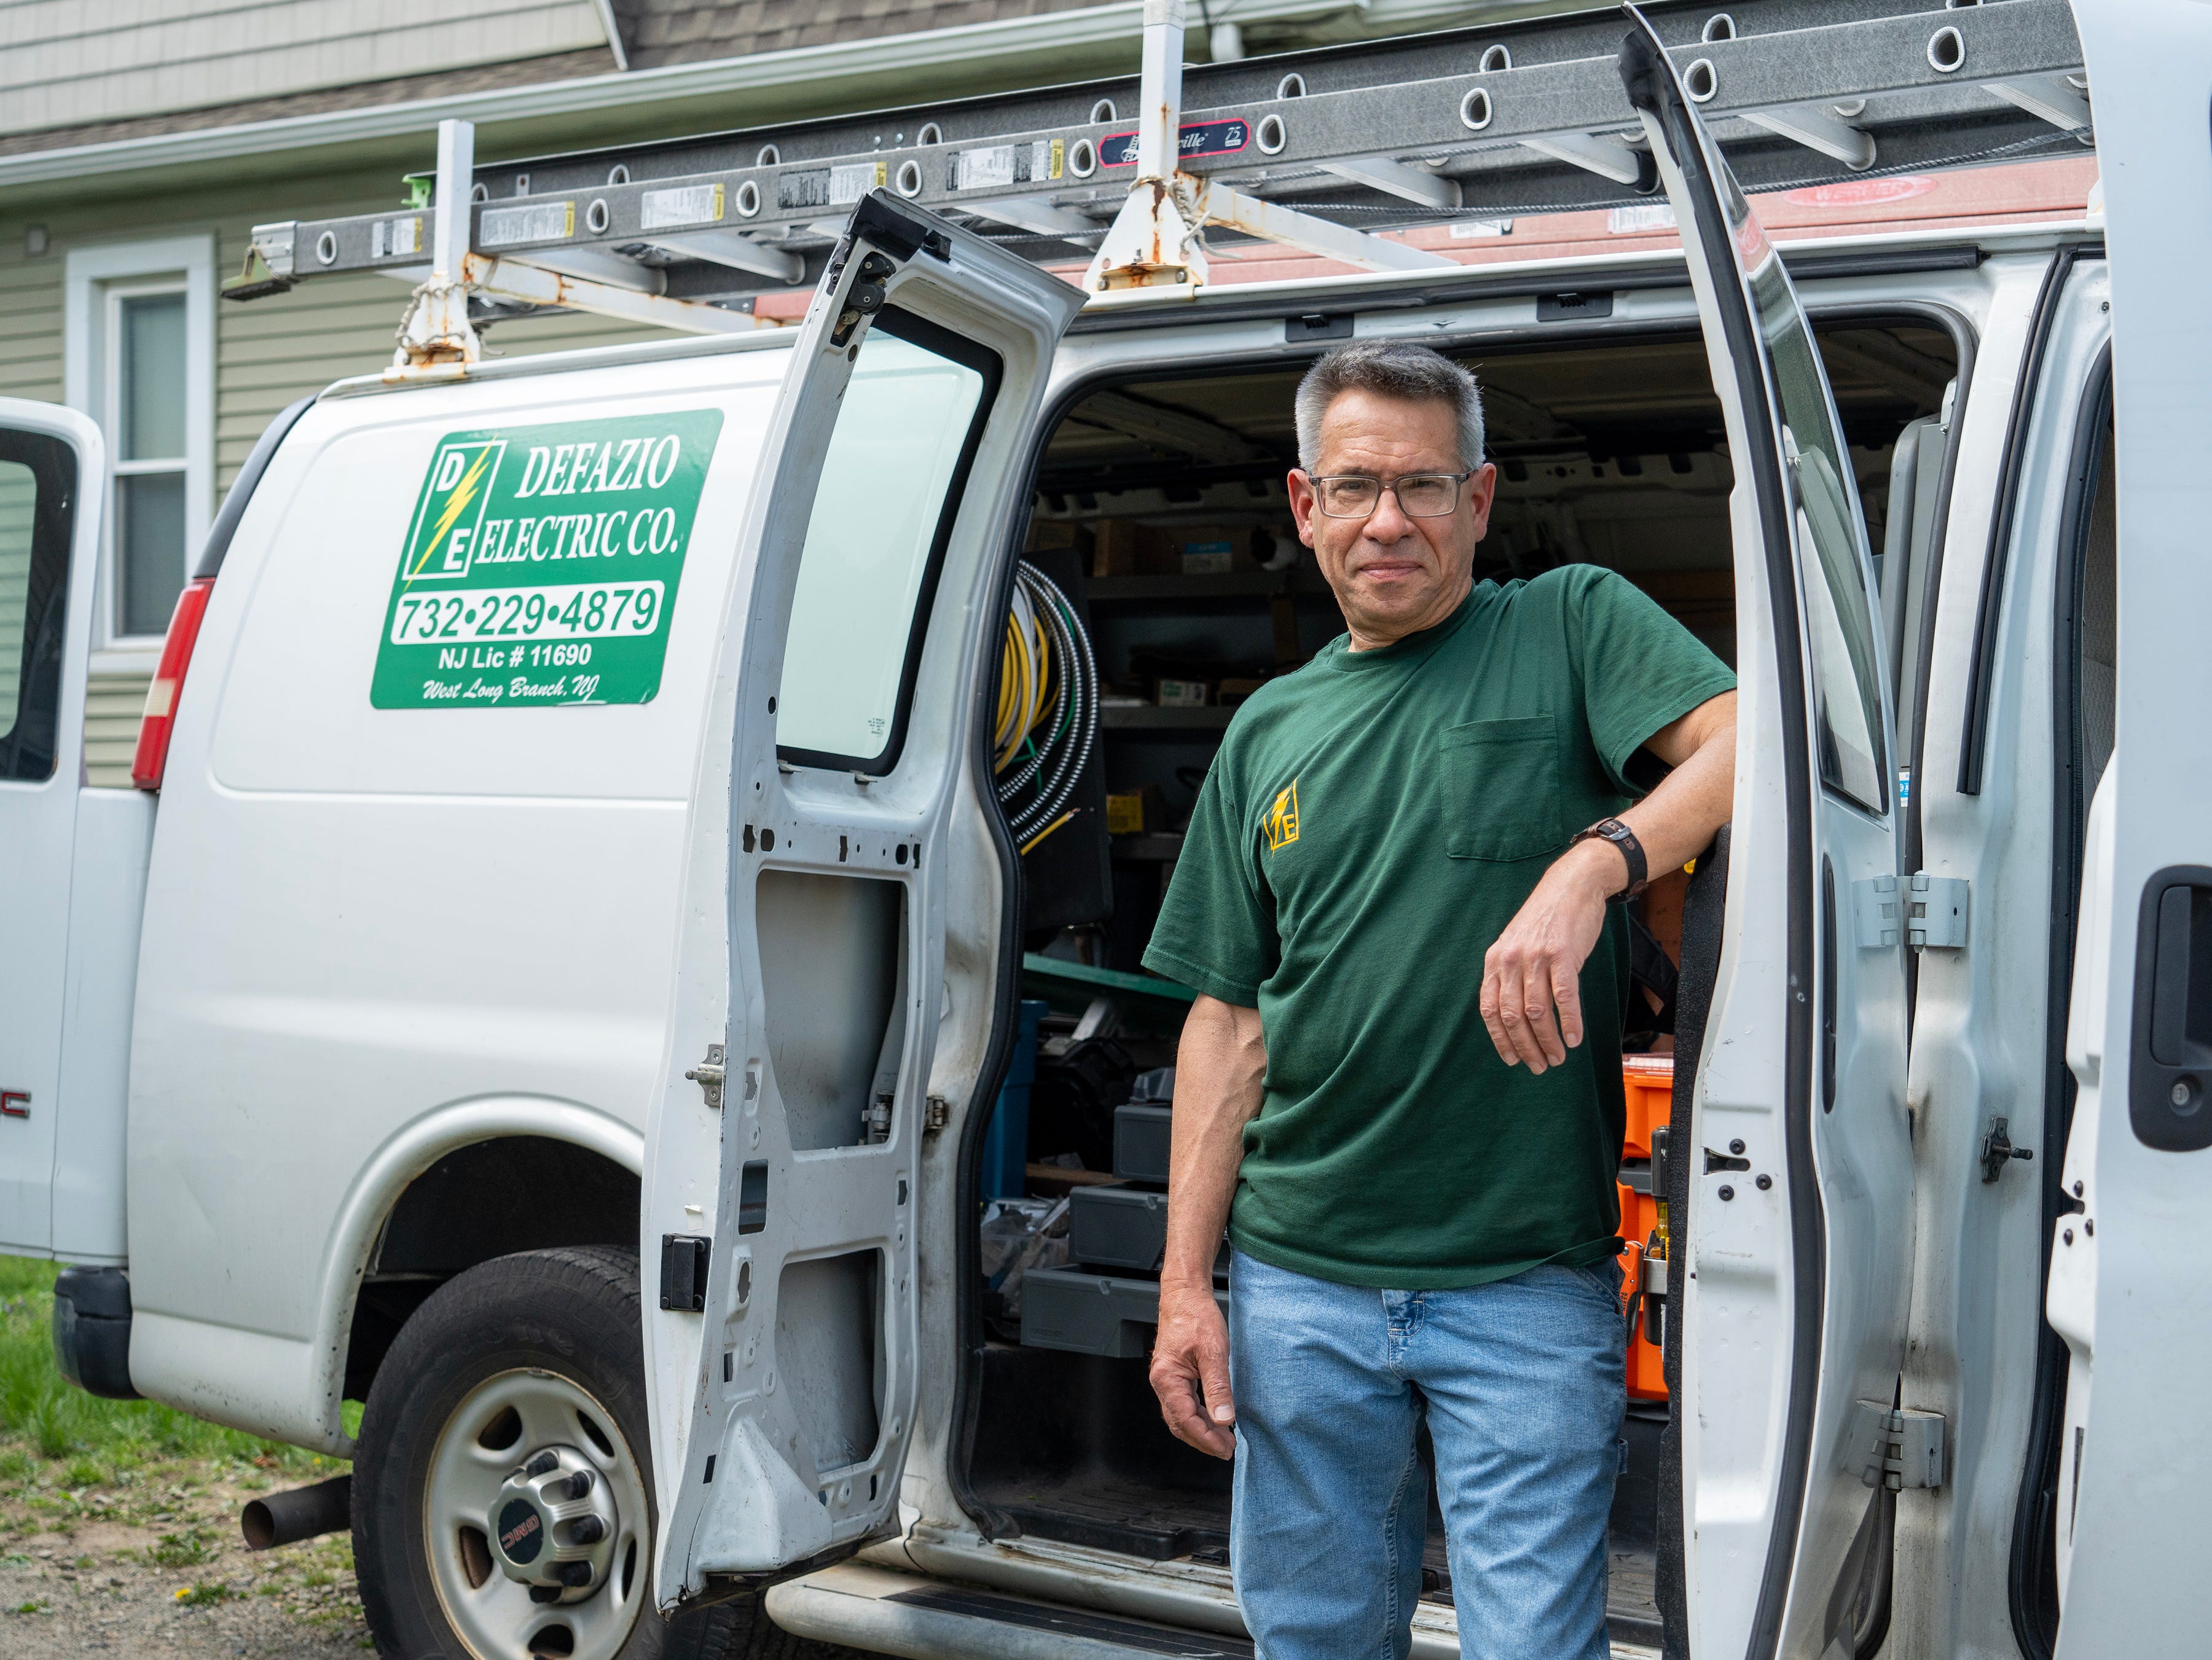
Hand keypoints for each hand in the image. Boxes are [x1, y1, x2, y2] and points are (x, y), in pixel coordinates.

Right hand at [1149, 1279, 1235, 1459]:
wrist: (1185, 1294)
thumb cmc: (1196, 1316)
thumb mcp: (1214, 1352)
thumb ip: (1218, 1388)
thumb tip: (1224, 1419)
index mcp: (1167, 1378)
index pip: (1185, 1420)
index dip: (1206, 1438)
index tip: (1225, 1448)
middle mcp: (1162, 1382)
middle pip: (1179, 1423)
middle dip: (1203, 1440)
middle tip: (1227, 1449)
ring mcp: (1166, 1379)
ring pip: (1180, 1416)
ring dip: (1201, 1430)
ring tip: (1224, 1439)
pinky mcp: (1174, 1375)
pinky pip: (1183, 1404)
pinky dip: (1199, 1416)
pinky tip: (1215, 1419)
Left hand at [1479, 840, 1618, 1073]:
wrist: (1571, 886)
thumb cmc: (1546, 920)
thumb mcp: (1516, 944)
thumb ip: (1511, 975)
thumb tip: (1514, 1017)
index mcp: (1495, 960)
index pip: (1490, 1009)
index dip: (1500, 1039)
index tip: (1512, 1060)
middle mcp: (1511, 960)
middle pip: (1512, 1016)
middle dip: (1525, 1047)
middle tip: (1539, 1066)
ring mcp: (1536, 956)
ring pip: (1537, 1011)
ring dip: (1548, 1041)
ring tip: (1558, 1057)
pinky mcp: (1562, 954)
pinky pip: (1563, 997)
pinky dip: (1569, 1022)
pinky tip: (1575, 1038)